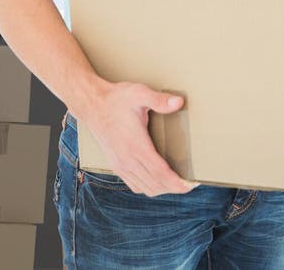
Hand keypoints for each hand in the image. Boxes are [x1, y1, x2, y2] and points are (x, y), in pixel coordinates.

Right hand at [84, 79, 198, 196]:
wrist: (92, 105)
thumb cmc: (116, 99)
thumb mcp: (139, 94)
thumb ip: (159, 100)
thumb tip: (179, 102)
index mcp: (136, 146)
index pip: (160, 173)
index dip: (177, 182)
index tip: (191, 185)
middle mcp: (128, 160)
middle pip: (156, 184)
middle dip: (174, 187)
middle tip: (190, 183)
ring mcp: (120, 165)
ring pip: (145, 188)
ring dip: (162, 189)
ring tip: (177, 184)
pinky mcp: (116, 165)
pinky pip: (135, 185)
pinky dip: (149, 187)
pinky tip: (157, 181)